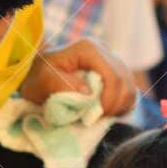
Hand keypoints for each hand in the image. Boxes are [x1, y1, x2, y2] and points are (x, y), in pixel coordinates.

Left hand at [21, 38, 135, 116]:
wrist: (36, 74)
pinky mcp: (113, 71)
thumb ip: (60, 84)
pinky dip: (122, 103)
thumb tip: (88, 92)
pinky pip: (129, 89)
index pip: (113, 76)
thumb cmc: (36, 78)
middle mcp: (103, 49)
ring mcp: (110, 59)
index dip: (110, 99)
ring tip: (102, 115)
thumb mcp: (41, 81)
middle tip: (98, 118)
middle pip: (125, 80)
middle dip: (115, 104)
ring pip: (130, 85)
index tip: (96, 116)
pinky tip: (107, 111)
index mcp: (88, 49)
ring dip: (121, 104)